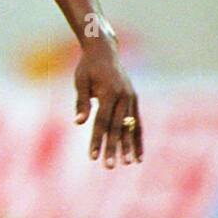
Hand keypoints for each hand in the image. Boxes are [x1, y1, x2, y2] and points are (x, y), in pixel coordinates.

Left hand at [74, 43, 142, 168]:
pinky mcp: (134, 100)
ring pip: (131, 127)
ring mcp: (131, 98)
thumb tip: (78, 123)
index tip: (93, 157)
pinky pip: (138, 123)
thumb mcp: (81, 81)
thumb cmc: (88, 67)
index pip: (101, 122)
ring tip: (128, 164)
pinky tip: (138, 154)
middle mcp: (124, 96)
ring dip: (130, 146)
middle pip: (117, 127)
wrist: (104, 51)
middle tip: (110, 166)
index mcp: (109, 92)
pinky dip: (138, 139)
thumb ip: (82, 102)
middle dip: (113, 148)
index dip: (97, 140)